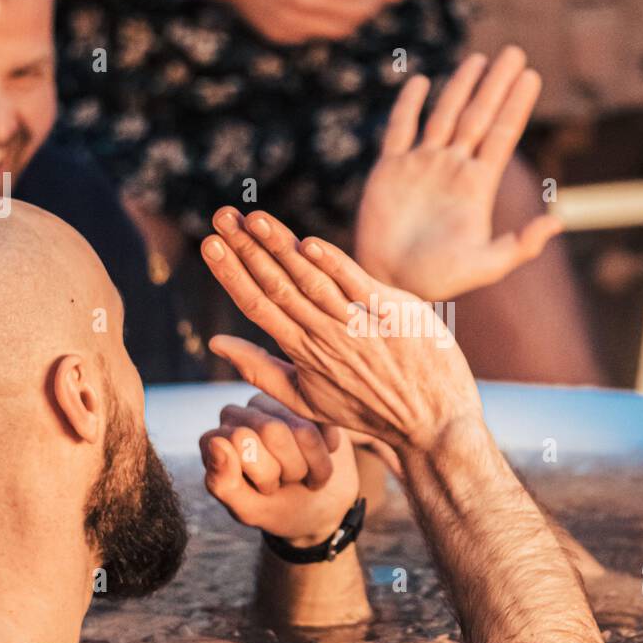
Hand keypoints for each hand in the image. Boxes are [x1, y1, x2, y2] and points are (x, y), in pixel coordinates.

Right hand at [199, 207, 483, 449]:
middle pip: (278, 286)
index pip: (257, 306)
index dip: (231, 274)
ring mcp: (359, 324)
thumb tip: (216, 343)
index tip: (209, 244)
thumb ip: (260, 369)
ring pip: (311, 280)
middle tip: (221, 216)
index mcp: (302, 353)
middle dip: (246, 250)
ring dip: (281, 248)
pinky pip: (357, 285)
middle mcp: (325, 337)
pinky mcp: (393, 314)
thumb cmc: (367, 411)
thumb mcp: (306, 400)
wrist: (433, 426)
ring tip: (254, 219)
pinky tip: (307, 243)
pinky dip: (332, 264)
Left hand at [200, 394, 358, 544]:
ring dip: (311, 464)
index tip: (268, 490)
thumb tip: (216, 444)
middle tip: (287, 482)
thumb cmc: (277, 508)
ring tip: (304, 474)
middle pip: (273, 430)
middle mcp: (239, 414)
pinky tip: (318, 458)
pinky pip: (326, 426)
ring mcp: (271, 404)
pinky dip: (327, 452)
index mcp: (215, 439)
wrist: (318, 507)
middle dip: (289, 468)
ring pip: (303, 429)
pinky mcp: (303, 403)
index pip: (242, 441)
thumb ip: (223, 483)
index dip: (265, 475)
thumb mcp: (249, 509)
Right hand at [354, 46, 560, 299]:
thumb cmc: (438, 280)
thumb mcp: (485, 266)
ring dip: (460, 87)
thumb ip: (521, 246)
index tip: (531, 75)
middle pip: (479, 116)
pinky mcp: (389, 170)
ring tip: (477, 59)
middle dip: (496, 84)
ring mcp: (421, 166)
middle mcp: (452, 168)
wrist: (390, 283)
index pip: (502, 134)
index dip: (516, 104)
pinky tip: (420, 81)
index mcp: (477, 186)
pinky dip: (409, 105)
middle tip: (514, 51)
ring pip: (444, 115)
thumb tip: (558, 221)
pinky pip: (400, 129)